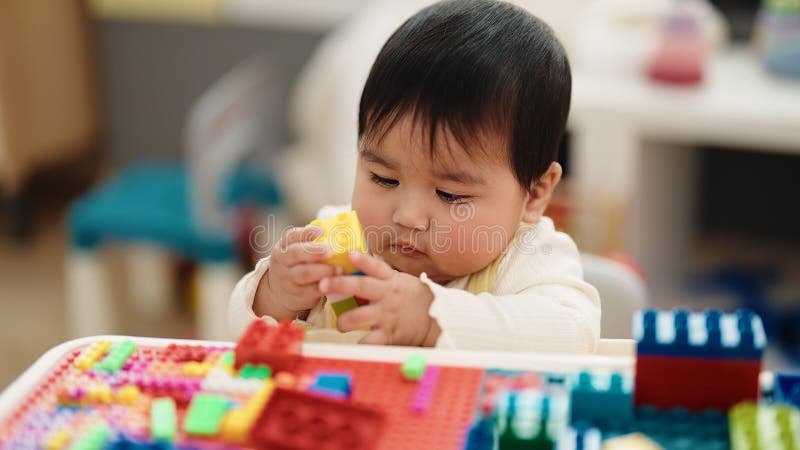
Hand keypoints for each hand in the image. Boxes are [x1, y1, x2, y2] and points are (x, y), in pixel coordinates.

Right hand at [254, 226, 340, 319]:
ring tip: (339, 268)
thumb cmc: (297, 265)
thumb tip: (340, 232)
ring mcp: (289, 279)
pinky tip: (336, 282)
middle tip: (330, 250)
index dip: (306, 232)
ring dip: (323, 270)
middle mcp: (283, 262)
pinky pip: (312, 291)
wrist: (280, 293)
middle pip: (295, 253)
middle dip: (314, 251)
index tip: (321, 230)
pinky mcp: (299, 295)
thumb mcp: (296, 252)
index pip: (291, 236)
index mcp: (283, 247)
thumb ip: (312, 243)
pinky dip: (325, 285)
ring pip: (304, 274)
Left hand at [318, 252, 440, 345]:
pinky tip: (352, 346)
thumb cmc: (413, 298)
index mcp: (390, 280)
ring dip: (344, 320)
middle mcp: (387, 296)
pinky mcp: (389, 334)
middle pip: (361, 287)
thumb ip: (380, 276)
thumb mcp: (400, 281)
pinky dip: (361, 345)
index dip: (362, 260)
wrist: (438, 319)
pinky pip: (371, 341)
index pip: (375, 266)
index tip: (350, 254)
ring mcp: (387, 315)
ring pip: (359, 316)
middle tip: (322, 284)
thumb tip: (355, 261)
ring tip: (339, 324)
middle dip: (340, 285)